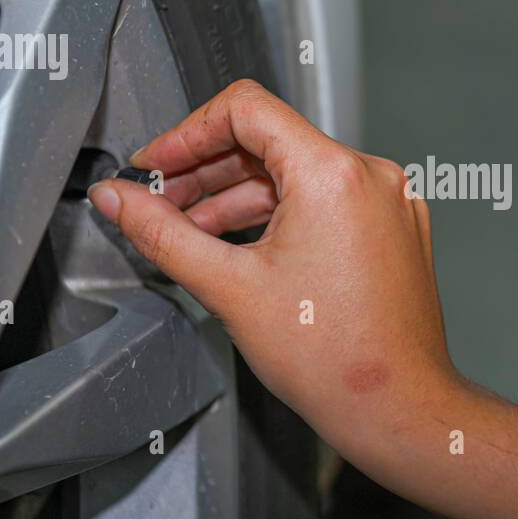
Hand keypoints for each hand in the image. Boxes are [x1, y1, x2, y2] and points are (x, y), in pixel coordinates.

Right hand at [86, 80, 456, 435]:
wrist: (398, 408)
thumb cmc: (334, 359)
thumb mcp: (228, 287)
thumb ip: (163, 233)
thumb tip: (119, 198)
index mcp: (333, 174)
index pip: (245, 110)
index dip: (187, 134)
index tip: (155, 165)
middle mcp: (371, 176)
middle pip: (270, 141)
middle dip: (207, 172)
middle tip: (160, 203)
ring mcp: (389, 202)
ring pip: (298, 174)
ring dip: (239, 198)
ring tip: (193, 235)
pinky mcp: (394, 228)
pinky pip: (328, 201)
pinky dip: (282, 215)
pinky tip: (244, 248)